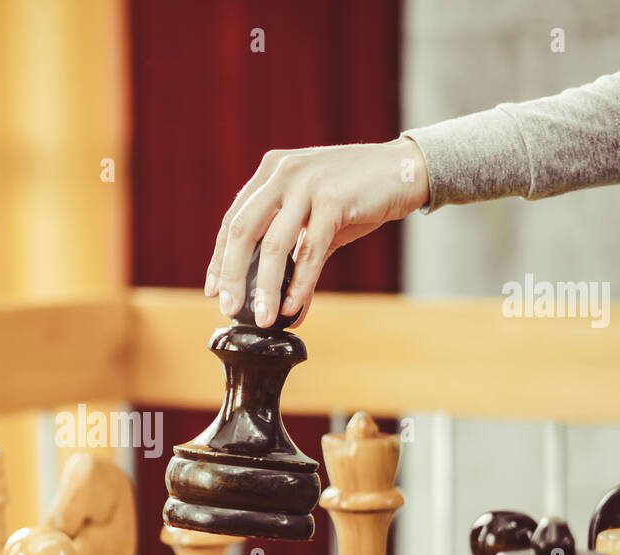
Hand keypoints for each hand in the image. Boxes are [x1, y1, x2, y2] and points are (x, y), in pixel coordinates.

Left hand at [205, 138, 429, 327]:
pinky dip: (300, 284)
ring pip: (273, 245)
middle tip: (229, 308)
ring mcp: (307, 184)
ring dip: (264, 288)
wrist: (405, 171)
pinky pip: (309, 251)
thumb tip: (284, 310)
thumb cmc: (356, 196)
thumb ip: (294, 258)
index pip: (233, 220)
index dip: (219, 258)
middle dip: (231, 274)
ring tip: (263, 318)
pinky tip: (294, 307)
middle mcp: (283, 173)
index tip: (215, 291)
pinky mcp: (334, 200)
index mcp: (270, 173)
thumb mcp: (316, 220)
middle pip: (242, 231)